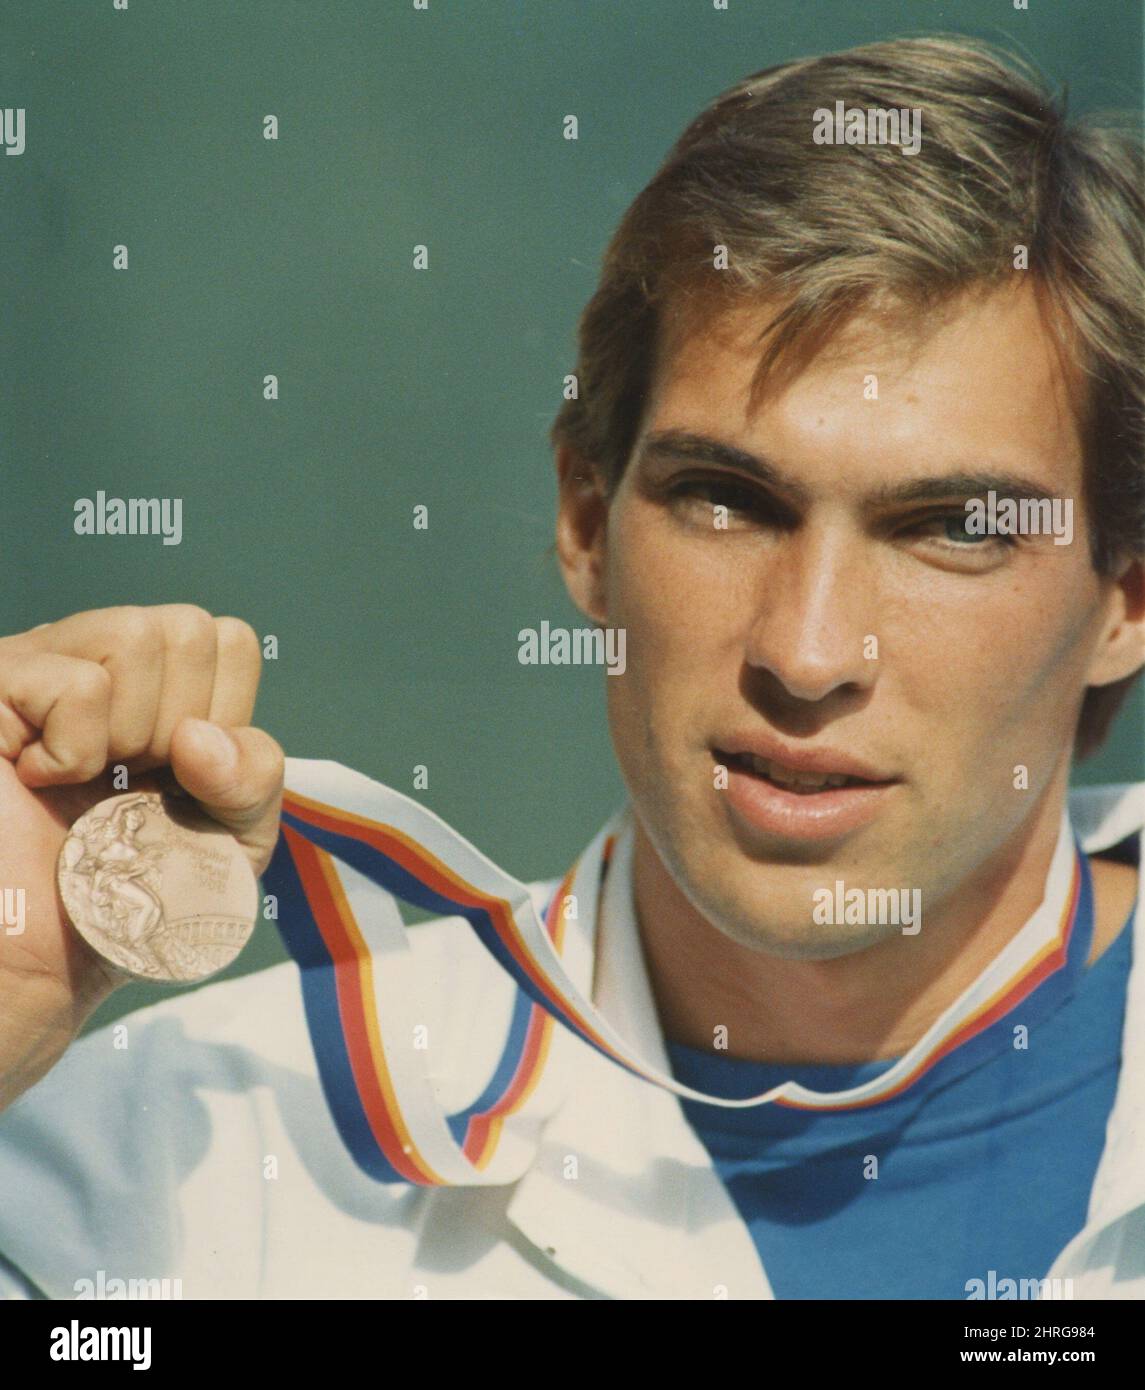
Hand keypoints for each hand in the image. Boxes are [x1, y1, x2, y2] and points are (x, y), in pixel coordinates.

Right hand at [0, 604, 284, 1107]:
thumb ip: (252, 778)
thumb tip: (201, 737)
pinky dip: (74, 751)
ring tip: (85, 780)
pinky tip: (38, 780)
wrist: (39, 962)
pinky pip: (78, 685)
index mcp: (153, 680)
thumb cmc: (127, 897)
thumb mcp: (230, 838)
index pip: (230, 640)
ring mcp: (34, 664)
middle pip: (190, 628)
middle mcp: (91, 656)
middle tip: (127, 782)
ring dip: (128, 734)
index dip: (226, 718)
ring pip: (136, 635)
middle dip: (179, 726)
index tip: (180, 780)